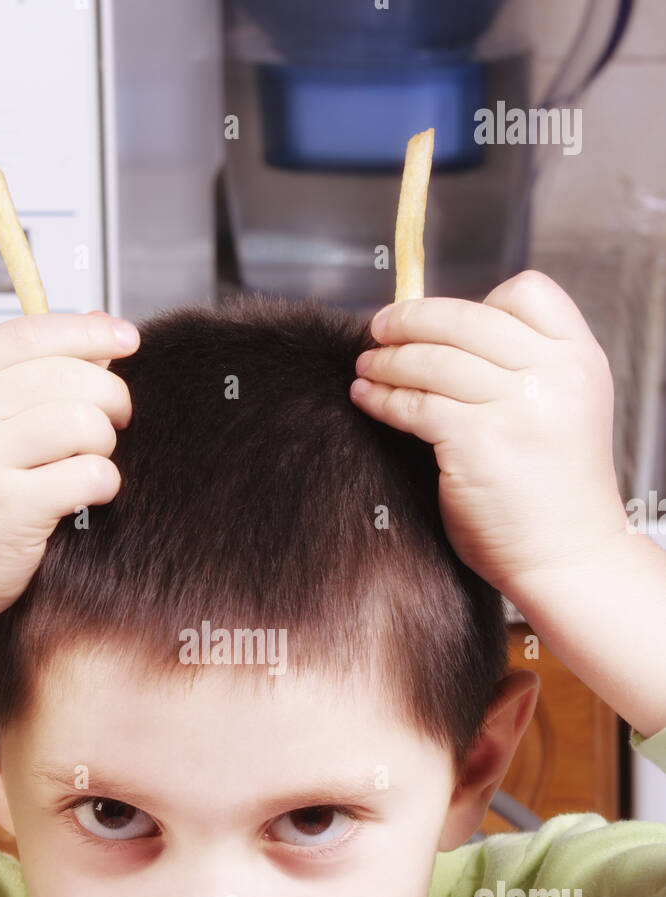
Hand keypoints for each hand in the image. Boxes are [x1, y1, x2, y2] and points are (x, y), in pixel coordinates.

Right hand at [0, 310, 137, 629]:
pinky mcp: (10, 510)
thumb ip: (20, 381)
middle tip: (115, 421)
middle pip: (68, 377)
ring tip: (90, 461)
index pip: (29, 334)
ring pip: (84, 423)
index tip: (127, 339)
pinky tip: (89, 495)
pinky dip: (104, 484)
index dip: (88, 330)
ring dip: (104, 443)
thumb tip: (100, 335)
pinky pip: (90, 475)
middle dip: (110, 397)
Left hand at [350, 270, 628, 595]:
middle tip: (379, 327)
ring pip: (434, 359)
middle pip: (467, 318)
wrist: (567, 557)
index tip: (439, 321)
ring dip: (387, 359)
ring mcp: (517, 406)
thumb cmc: (554, 491)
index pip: (528, 291)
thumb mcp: (565, 410)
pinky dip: (383, 397)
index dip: (476, 299)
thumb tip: (442, 336)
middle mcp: (555, 374)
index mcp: (580, 358)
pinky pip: (415, 404)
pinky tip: (366, 398)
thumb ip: (525, 369)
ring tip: (365, 365)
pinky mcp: (477, 441)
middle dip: (412, 319)